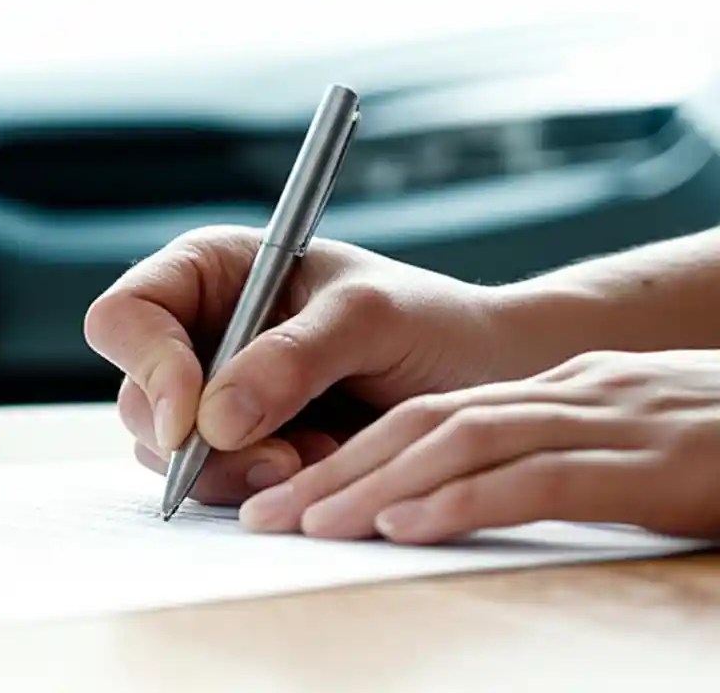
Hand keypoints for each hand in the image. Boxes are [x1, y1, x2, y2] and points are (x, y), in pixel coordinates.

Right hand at [84, 225, 512, 504]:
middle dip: (200, 441)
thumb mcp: (370, 319)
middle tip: (279, 457)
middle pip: (138, 396)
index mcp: (213, 272)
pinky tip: (318, 469)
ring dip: (237, 471)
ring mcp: (216, 398)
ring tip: (317, 456)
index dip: (146, 365)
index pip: (129, 314)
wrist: (484, 379)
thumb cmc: (433, 323)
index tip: (193, 419)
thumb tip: (213, 419)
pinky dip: (258, 490)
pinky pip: (212, 485)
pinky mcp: (241, 451)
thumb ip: (290, 358)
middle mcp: (201, 333)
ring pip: (169, 453)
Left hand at [240, 349, 719, 542]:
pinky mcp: (645, 461)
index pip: (431, 412)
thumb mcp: (625, 437)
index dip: (351, 451)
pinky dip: (462, 499)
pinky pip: (536, 477)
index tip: (291, 494)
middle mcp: (567, 392)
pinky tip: (407, 524)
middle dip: (339, 470)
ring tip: (312, 525)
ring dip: (377, 486)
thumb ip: (548, 453)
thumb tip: (460, 493)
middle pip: (426, 422)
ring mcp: (607, 420)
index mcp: (556, 388)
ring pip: (463, 442)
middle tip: (268, 517)